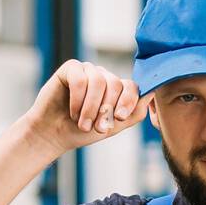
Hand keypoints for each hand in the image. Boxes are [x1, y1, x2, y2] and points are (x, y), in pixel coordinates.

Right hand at [22, 59, 152, 155]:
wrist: (54, 135)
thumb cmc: (82, 131)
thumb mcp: (113, 127)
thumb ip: (133, 113)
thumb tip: (152, 94)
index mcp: (116, 89)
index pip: (131, 86)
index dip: (128, 101)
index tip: (119, 117)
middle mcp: (103, 76)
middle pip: (115, 84)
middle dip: (106, 110)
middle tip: (96, 128)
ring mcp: (87, 70)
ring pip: (98, 82)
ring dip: (91, 108)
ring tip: (83, 124)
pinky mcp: (70, 69)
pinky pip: (80, 79)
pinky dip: (78, 99)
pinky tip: (72, 112)